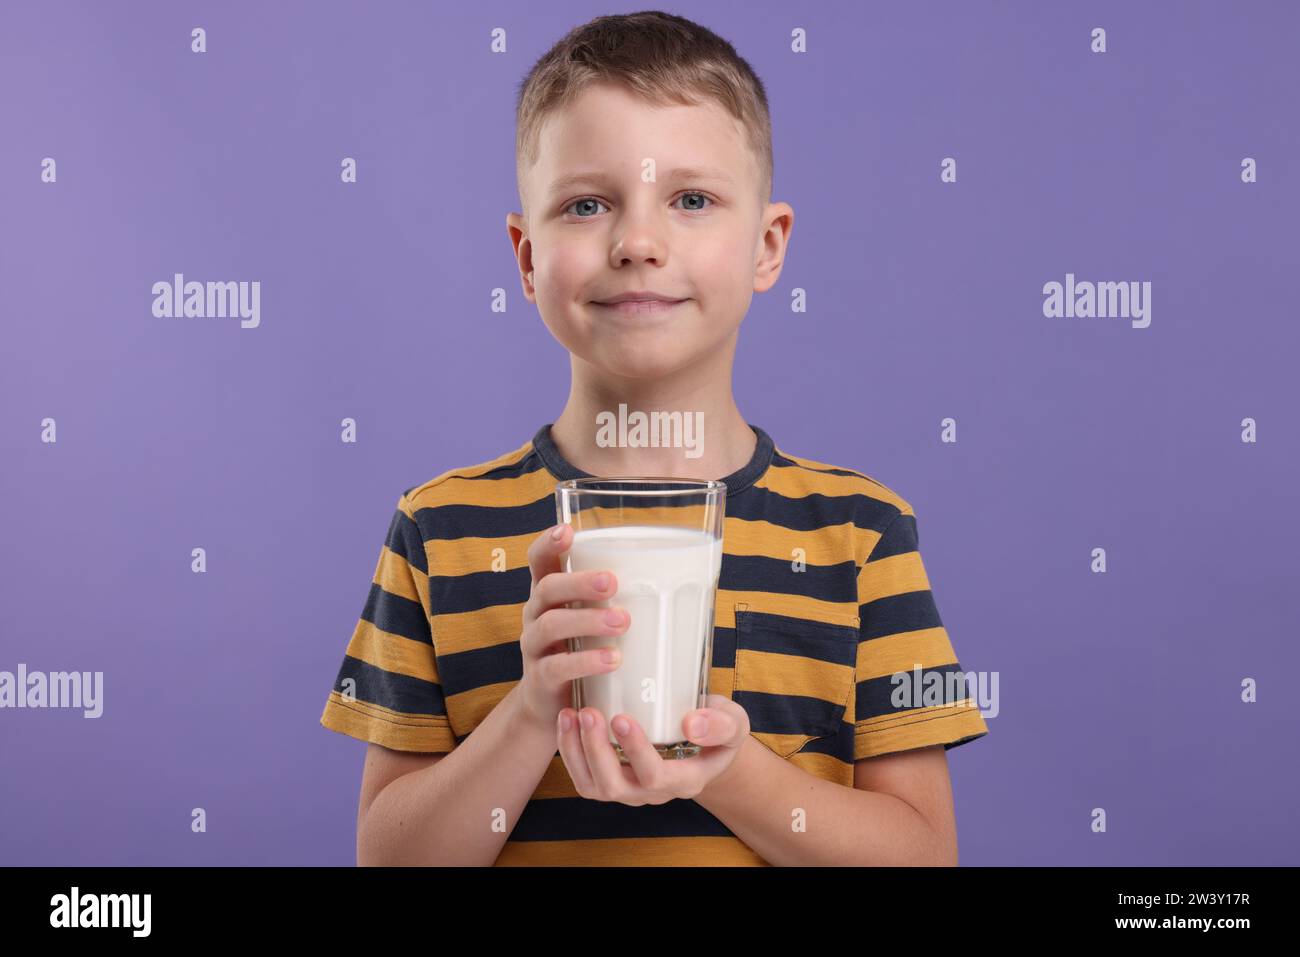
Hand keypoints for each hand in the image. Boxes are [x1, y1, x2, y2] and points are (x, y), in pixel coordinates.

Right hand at [513, 523, 630, 732]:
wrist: (555, 708)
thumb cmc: (586, 650)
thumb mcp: (595, 619)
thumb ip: (623, 599)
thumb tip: (693, 577)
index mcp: (551, 594)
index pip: (539, 560)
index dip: (549, 543)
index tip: (568, 531)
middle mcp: (537, 615)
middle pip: (548, 588)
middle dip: (580, 582)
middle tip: (613, 582)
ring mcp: (535, 647)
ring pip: (551, 625)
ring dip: (588, 620)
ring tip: (622, 621)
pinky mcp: (540, 680)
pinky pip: (557, 667)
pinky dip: (586, 662)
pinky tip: (612, 660)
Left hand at [557, 694, 750, 803]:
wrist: (704, 742)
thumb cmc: (718, 728)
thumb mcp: (734, 722)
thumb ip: (722, 724)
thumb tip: (692, 725)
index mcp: (686, 780)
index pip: (655, 776)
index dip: (635, 750)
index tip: (621, 717)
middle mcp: (654, 793)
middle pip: (616, 786)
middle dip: (597, 750)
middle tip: (588, 712)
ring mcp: (630, 790)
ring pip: (594, 786)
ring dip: (576, 752)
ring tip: (570, 715)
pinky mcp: (611, 781)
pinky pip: (583, 777)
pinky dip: (570, 751)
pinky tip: (567, 720)